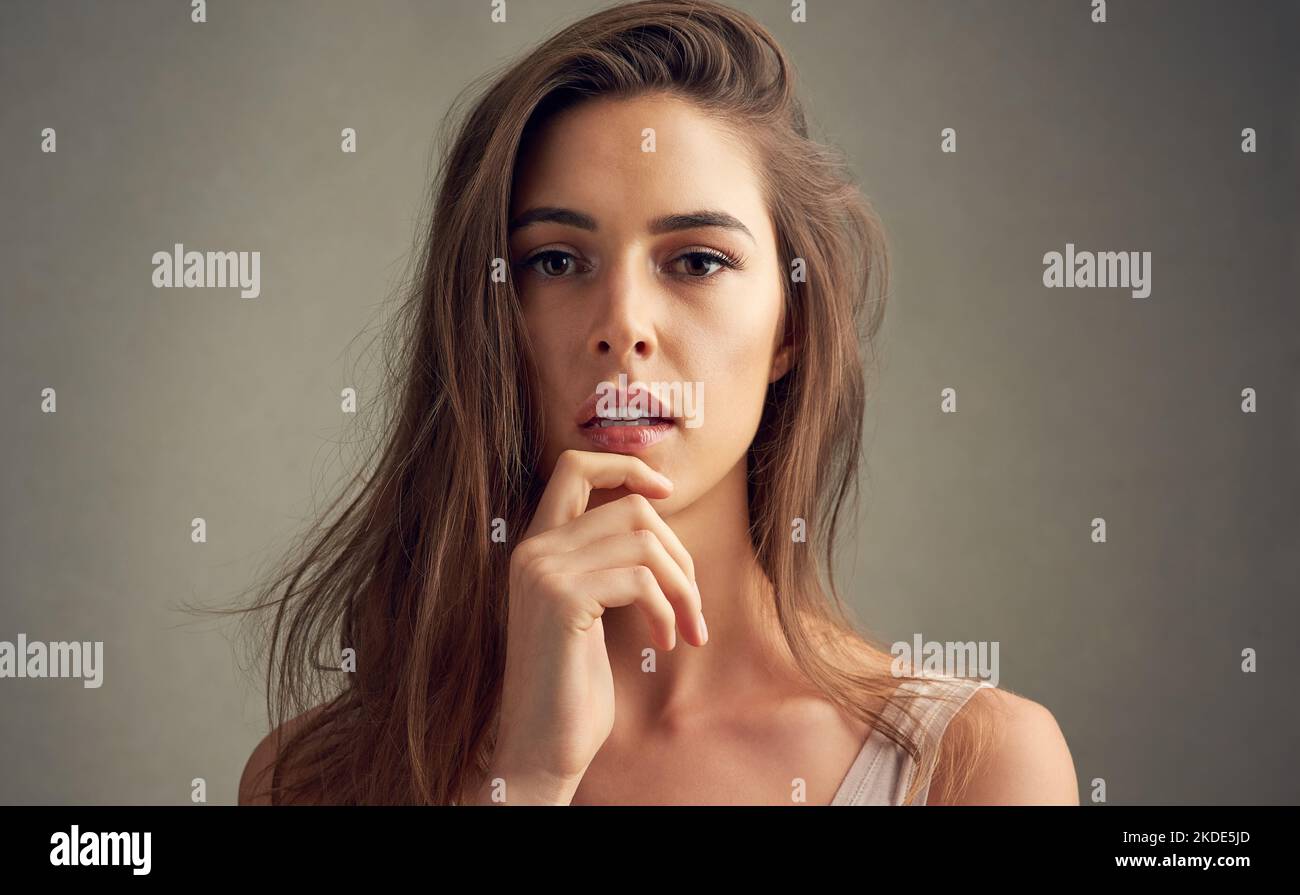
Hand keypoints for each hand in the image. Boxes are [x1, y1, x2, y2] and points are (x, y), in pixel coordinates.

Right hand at [481, 450, 705, 803]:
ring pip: (644, 542)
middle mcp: (533, 550)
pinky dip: (668, 611)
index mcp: (537, 546)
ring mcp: (543, 572)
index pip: (575, 466)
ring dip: (683, 588)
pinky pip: (640, 580)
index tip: (667, 493)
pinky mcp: (562, 600)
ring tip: (688, 628)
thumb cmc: (573, 687)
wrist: (542, 747)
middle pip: (630, 507)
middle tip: (693, 605)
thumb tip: (658, 519)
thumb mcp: (591, 611)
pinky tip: (666, 643)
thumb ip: (607, 562)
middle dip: (679, 554)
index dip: (626, 465)